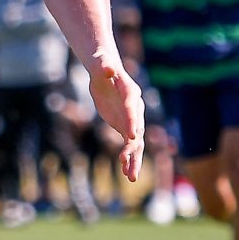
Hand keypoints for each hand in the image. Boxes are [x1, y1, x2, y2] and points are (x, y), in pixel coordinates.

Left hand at [87, 60, 146, 182]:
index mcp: (130, 92)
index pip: (131, 109)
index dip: (132, 122)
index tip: (132, 136)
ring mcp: (130, 118)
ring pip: (136, 142)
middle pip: (138, 129)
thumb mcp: (101, 62)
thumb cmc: (102, 63)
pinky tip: (124, 171)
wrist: (105, 69)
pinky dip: (127, 156)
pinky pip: (127, 143)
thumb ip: (104, 66)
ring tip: (131, 177)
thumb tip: (107, 69)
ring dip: (133, 159)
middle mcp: (134, 108)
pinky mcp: (123, 124)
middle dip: (134, 148)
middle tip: (131, 166)